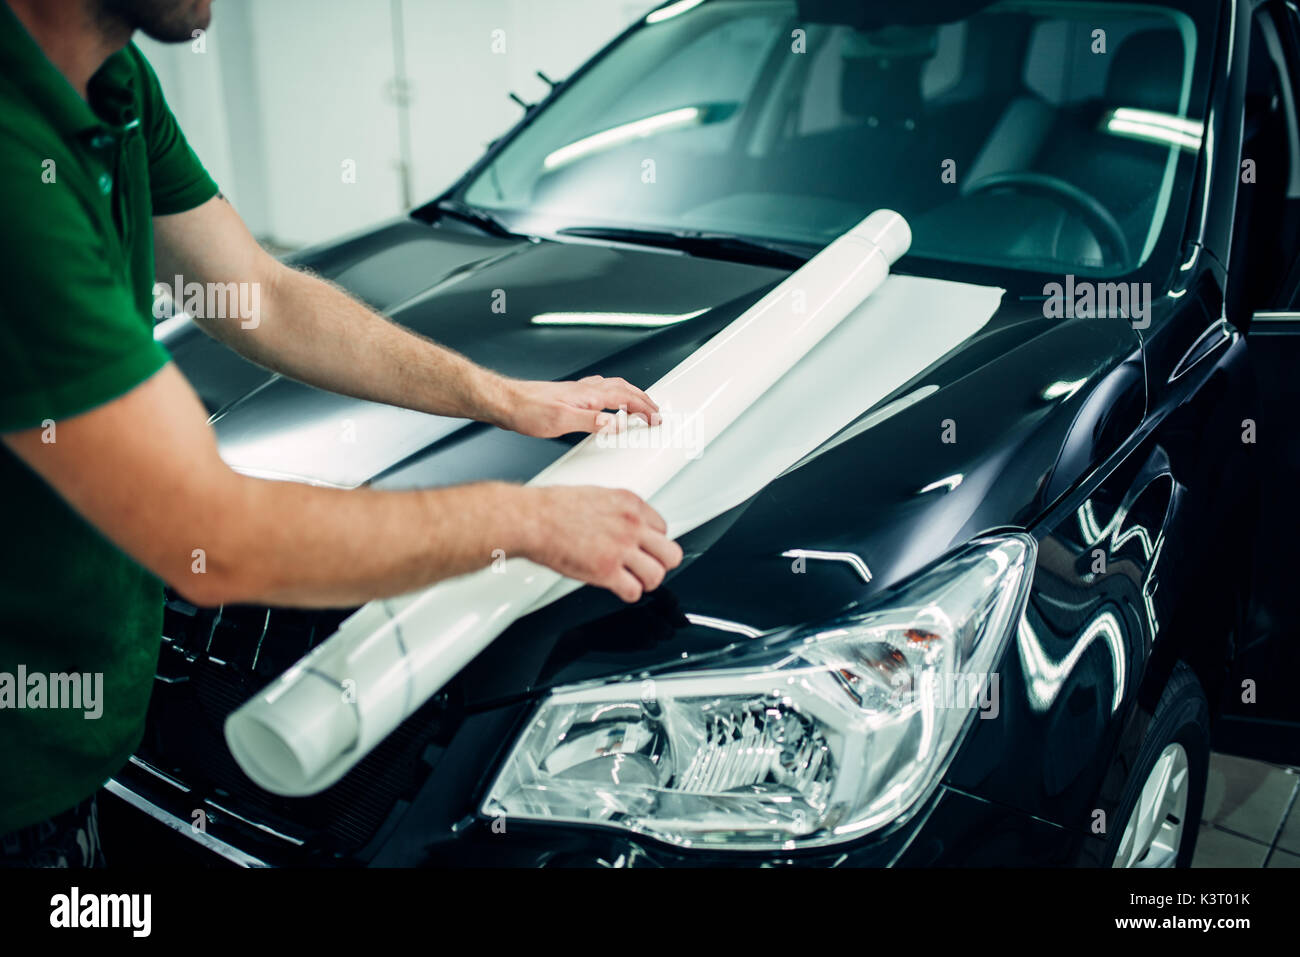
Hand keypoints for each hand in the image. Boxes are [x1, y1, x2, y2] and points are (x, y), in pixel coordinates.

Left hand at [485, 375, 660, 437]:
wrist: (505, 402)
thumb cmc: (527, 411)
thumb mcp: (561, 421)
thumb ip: (591, 422)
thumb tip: (616, 424)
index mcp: (589, 396)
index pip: (626, 399)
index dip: (644, 410)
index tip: (656, 419)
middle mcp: (586, 390)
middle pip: (624, 389)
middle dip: (643, 399)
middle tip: (655, 411)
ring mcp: (577, 391)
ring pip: (613, 387)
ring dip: (630, 393)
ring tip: (640, 403)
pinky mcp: (569, 395)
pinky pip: (599, 389)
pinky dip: (612, 392)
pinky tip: (606, 399)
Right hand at [522, 486, 682, 601]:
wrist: (533, 519)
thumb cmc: (554, 507)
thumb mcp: (598, 496)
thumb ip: (617, 511)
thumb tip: (622, 522)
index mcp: (630, 504)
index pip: (663, 529)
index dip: (652, 542)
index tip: (644, 548)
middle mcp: (631, 526)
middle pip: (670, 554)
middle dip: (660, 563)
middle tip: (646, 567)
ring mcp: (621, 549)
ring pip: (657, 576)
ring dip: (645, 581)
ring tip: (632, 580)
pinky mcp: (606, 571)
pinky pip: (634, 592)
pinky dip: (627, 593)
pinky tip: (618, 588)